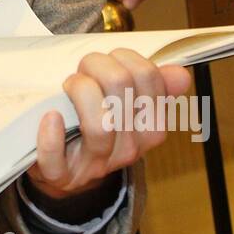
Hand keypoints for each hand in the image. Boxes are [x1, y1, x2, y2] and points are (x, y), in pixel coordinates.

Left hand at [24, 48, 191, 201]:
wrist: (65, 169)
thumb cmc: (95, 125)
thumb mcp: (127, 105)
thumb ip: (155, 87)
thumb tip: (182, 73)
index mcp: (150, 129)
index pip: (148, 77)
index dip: (122, 57)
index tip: (108, 61)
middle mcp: (128, 149)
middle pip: (120, 89)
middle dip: (95, 65)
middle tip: (82, 70)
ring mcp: (95, 165)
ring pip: (99, 124)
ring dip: (78, 91)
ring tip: (68, 86)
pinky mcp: (60, 175)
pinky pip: (56, 156)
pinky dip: (51, 135)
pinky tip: (51, 117)